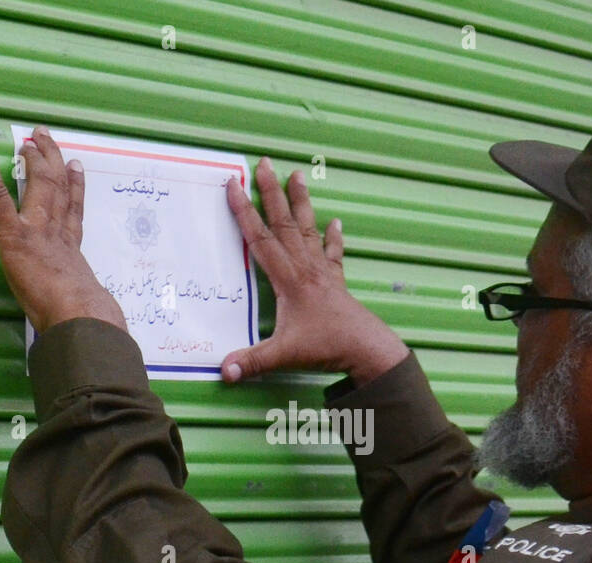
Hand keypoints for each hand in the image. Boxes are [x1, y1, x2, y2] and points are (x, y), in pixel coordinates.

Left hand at [0, 126, 125, 334]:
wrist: (82, 318)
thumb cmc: (91, 322)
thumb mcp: (94, 313)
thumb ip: (90, 306)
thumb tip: (100, 321)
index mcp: (73, 254)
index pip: (73, 213)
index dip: (76, 188)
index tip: (76, 167)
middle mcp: (57, 235)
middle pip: (57, 189)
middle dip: (52, 161)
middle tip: (46, 138)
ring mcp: (37, 231)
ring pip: (38, 185)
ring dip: (33, 158)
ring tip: (30, 139)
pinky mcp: (15, 235)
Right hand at [222, 156, 407, 385]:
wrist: (367, 349)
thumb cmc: (327, 347)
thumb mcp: (284, 355)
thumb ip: (253, 361)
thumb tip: (224, 371)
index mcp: (289, 280)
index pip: (261, 239)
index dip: (244, 212)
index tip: (233, 185)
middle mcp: (306, 269)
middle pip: (285, 223)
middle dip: (272, 193)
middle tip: (265, 163)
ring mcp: (323, 273)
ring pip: (308, 230)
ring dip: (302, 202)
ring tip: (298, 175)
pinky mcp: (337, 282)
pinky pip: (333, 253)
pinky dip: (333, 237)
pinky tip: (335, 222)